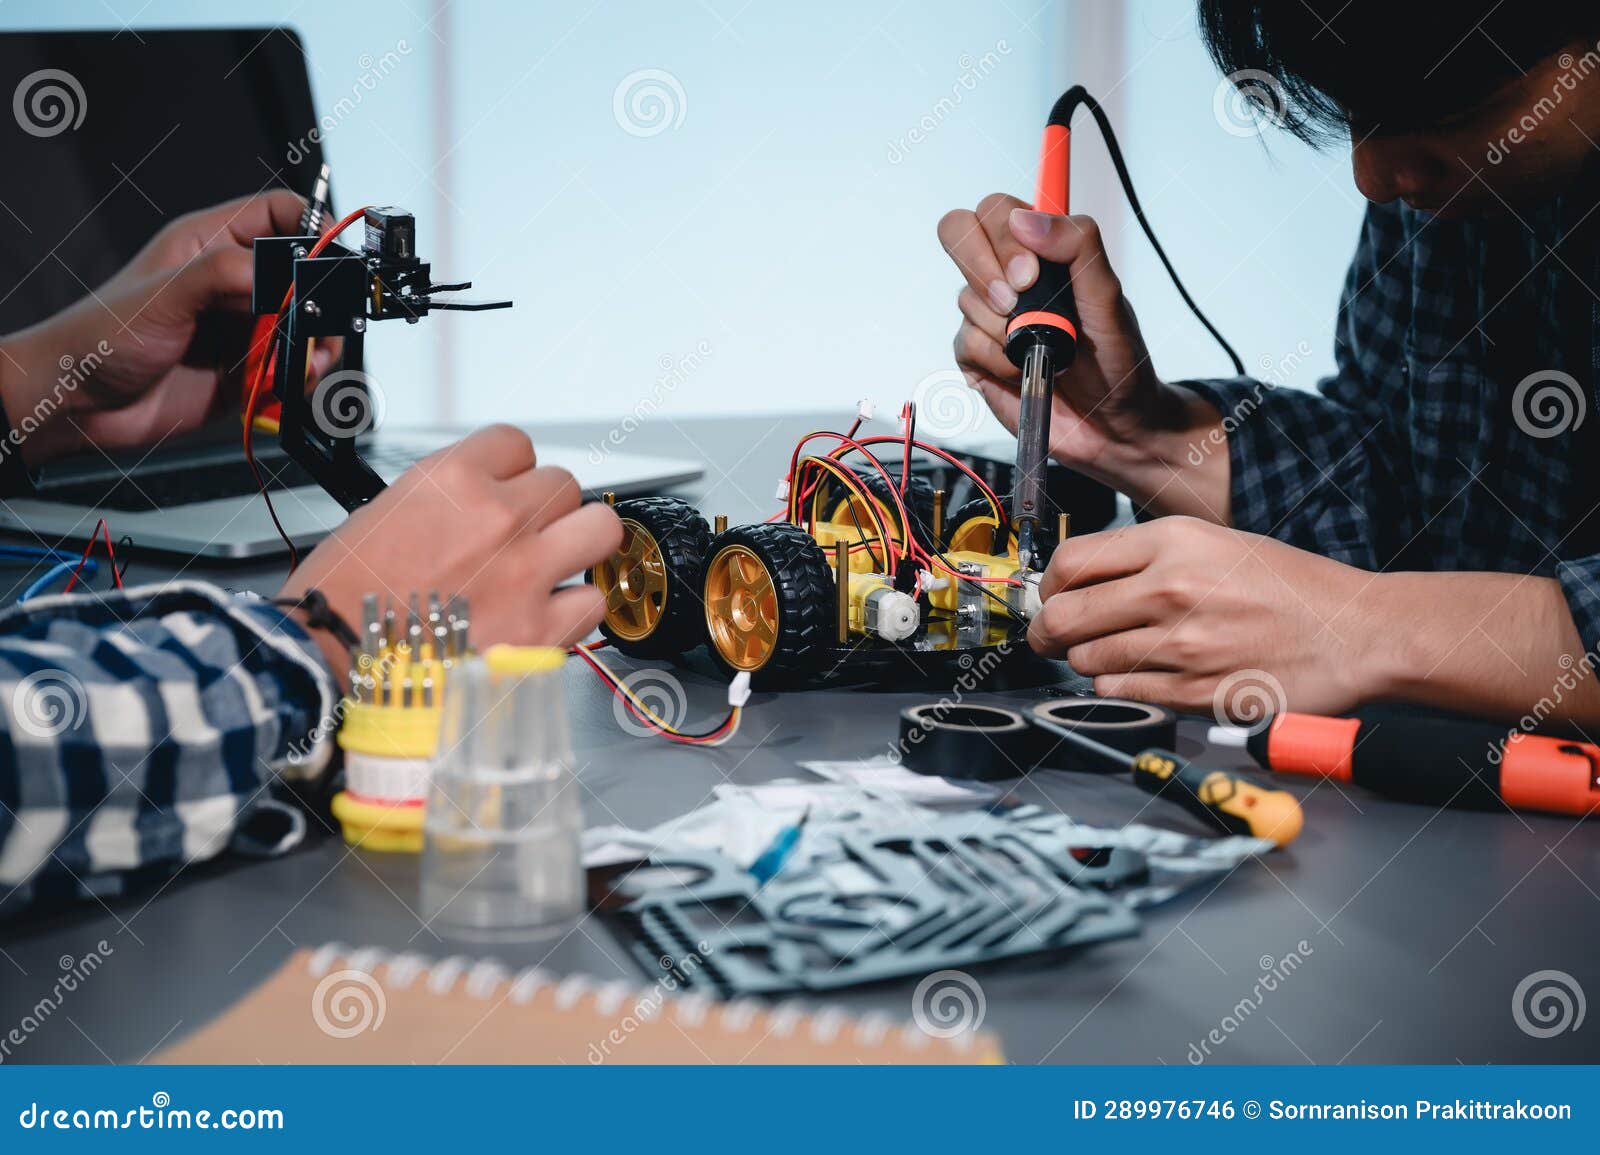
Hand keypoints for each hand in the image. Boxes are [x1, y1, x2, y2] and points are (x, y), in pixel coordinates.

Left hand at [0, 191, 339, 463]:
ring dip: (314, 346)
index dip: (312, 226)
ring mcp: (242, 328)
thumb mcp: (162, 295)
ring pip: (305, 327)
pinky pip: (291, 370)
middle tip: (319, 324)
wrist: (79, 405)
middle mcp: (232, 285)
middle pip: (304, 277)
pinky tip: (285, 384)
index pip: (279, 215)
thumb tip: (282, 274)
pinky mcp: (246, 370)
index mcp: (210, 245)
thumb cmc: (97, 338)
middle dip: (320, 302)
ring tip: (303, 363)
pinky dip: (298, 379)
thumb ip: (224, 275)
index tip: (331, 254)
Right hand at [279, 425, 622, 684]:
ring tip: (553, 568)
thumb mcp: (385, 511)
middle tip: (526, 536)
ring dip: (578, 547)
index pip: (517, 444)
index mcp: (453, 479)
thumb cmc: (341, 595)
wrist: (328, 660)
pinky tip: (548, 615)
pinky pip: (592, 601)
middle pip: (564, 485)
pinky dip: (576, 609)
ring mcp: (526, 571)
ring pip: (598, 530)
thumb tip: (479, 503)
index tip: (504, 492)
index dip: (511, 471)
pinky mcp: (539, 629)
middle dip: (547, 509)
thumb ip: (447, 499)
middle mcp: (497, 517)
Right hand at [937, 195, 1227, 516]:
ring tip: (1041, 349)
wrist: (1114, 426)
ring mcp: (988, 315)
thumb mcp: (1110, 297)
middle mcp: (1008, 274)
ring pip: (964, 297)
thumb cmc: (1119, 359)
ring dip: (1005, 329)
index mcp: (1041, 249)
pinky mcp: (976, 356)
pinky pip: (964, 343)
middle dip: (984, 271)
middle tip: (1015, 305)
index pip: (995, 209)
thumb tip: (1026, 219)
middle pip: (957, 233)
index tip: (1030, 275)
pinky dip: (996, 360)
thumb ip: (1077, 247)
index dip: (1002, 235)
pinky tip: (1022, 370)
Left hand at [1029, 516, 1376, 716]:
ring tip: (1116, 653)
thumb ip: (1143, 558)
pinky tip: (1146, 674)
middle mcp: (1170, 589)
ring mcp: (1180, 645)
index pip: (1068, 563)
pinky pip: (1121, 693)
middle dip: (1048, 631)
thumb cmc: (1287, 587)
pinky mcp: (1192, 692)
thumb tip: (1073, 582)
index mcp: (1173, 542)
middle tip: (1052, 636)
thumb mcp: (1212, 543)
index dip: (1048, 586)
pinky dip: (1120, 688)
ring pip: (1086, 661)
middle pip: (1063, 617)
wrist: (1353, 633)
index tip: (1050, 597)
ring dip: (1088, 662)